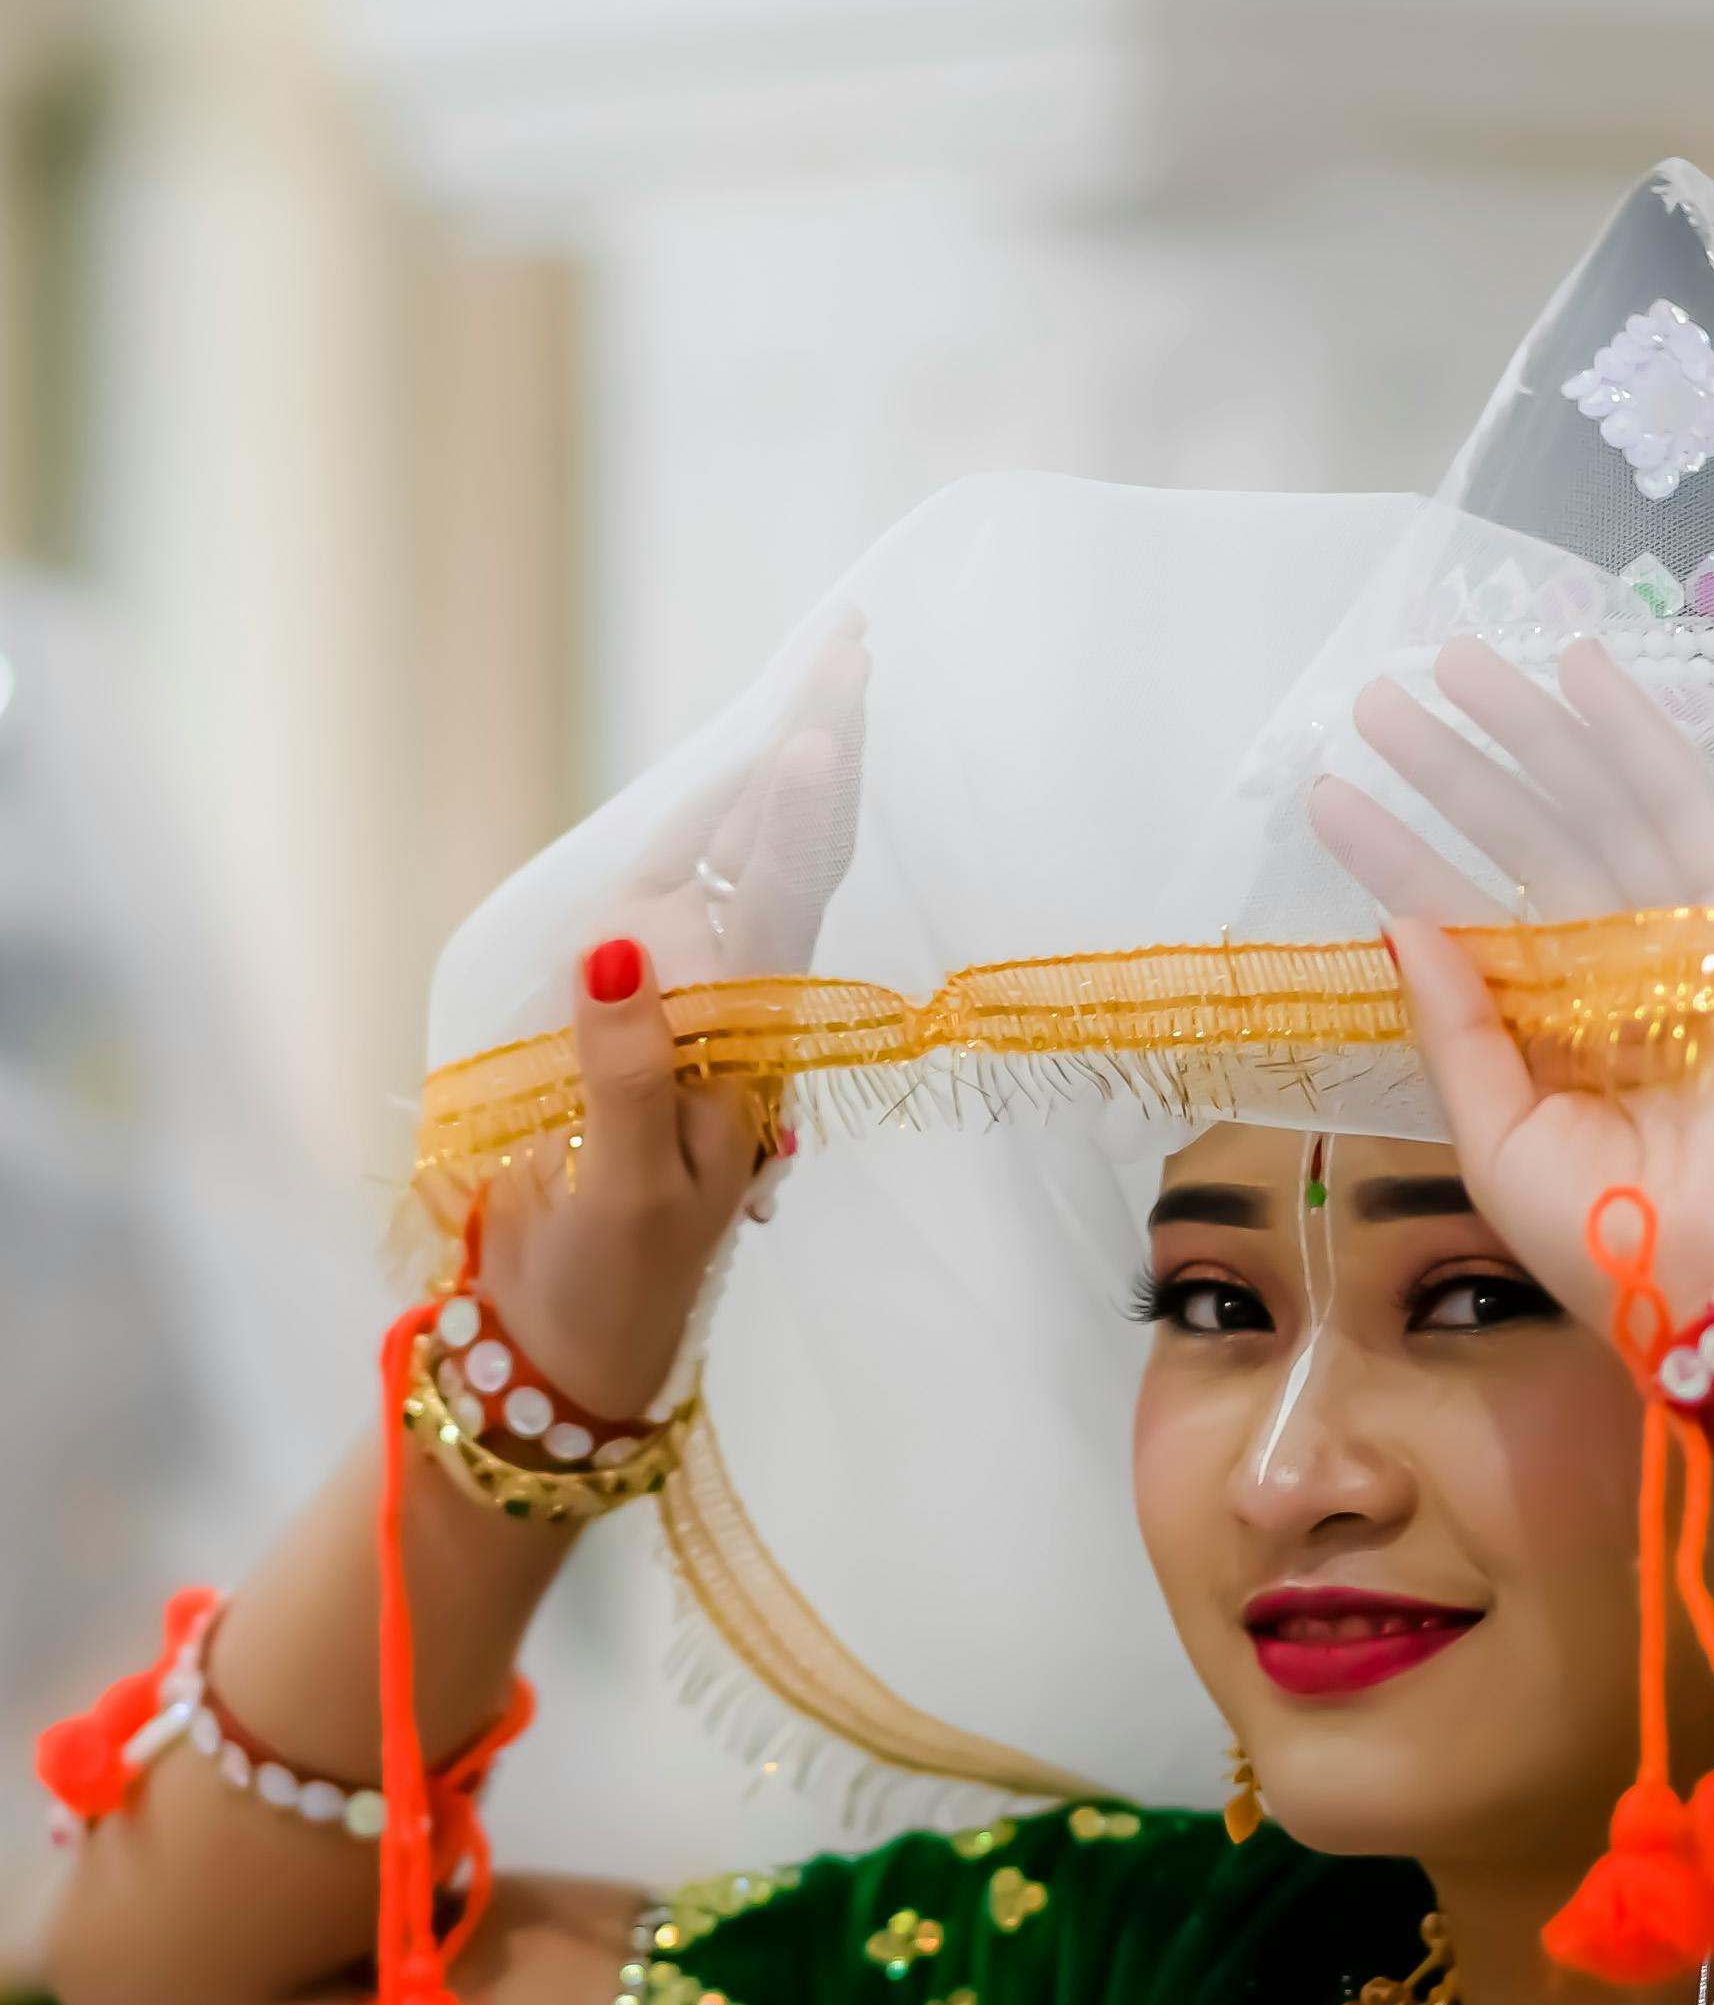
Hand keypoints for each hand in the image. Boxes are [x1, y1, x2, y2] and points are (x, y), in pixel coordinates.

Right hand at [479, 622, 868, 1419]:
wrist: (572, 1356)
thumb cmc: (614, 1286)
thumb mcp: (627, 1191)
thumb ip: (626, 1073)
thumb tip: (622, 949)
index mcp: (744, 1056)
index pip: (783, 905)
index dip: (803, 806)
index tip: (825, 708)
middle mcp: (730, 1029)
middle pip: (784, 872)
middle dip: (814, 760)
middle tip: (850, 648)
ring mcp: (687, 1033)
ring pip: (741, 889)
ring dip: (772, 793)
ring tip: (812, 693)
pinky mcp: (635, 1048)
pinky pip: (679, 930)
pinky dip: (699, 856)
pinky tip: (715, 807)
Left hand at [1310, 636, 1713, 1326]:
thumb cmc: (1614, 1240)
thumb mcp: (1498, 1141)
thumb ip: (1453, 1032)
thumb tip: (1398, 921)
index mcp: (1556, 1036)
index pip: (1470, 922)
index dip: (1403, 857)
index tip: (1331, 797)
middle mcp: (1615, 976)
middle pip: (1527, 848)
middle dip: (1454, 773)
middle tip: (1378, 702)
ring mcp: (1681, 940)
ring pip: (1593, 810)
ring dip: (1528, 733)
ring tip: (1453, 662)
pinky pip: (1684, 809)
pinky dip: (1636, 737)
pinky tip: (1581, 671)